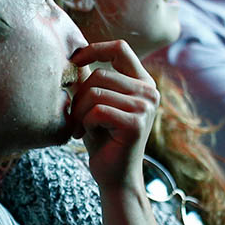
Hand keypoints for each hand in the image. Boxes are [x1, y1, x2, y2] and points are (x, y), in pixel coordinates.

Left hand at [66, 39, 159, 190]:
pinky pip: (97, 111)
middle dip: (80, 96)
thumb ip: (94, 79)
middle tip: (76, 118)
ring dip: (79, 112)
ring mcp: (145, 107)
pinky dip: (85, 123)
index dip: (94, 49)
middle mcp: (149, 92)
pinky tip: (87, 135)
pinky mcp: (136, 124)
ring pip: (96, 92)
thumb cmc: (102, 138)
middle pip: (100, 74)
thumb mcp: (97, 103)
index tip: (74, 61)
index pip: (120, 48)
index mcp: (142, 82)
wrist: (115, 176)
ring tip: (81, 127)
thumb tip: (75, 51)